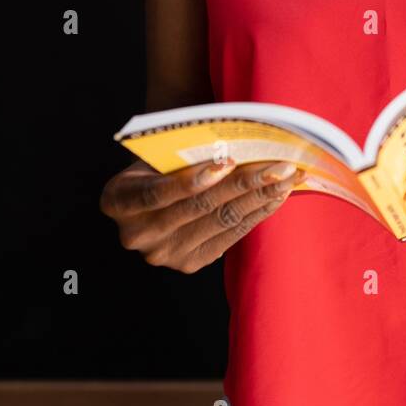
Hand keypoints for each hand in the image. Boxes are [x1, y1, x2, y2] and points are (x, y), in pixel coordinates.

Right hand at [99, 157, 303, 272]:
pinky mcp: (190, 264)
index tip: (227, 160)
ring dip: (259, 197)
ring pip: (220, 221)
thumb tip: (235, 142)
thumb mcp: (154, 154)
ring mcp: (164, 255)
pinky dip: (256, 213)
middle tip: (280, 164)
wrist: (151, 192)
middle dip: (244, 183)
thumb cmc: (157, 162)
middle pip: (198, 208)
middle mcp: (137, 235)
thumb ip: (180, 153)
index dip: (192, 179)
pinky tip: (277, 195)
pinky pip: (230, 236)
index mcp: (118, 201)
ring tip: (287, 177)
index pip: (156, 192)